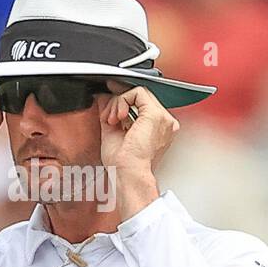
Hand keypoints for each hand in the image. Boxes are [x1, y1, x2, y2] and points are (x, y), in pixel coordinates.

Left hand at [100, 81, 177, 219]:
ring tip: (113, 121)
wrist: (128, 173)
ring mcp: (162, 118)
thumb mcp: (112, 131)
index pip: (142, 104)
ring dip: (118, 104)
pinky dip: (122, 101)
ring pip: (138, 93)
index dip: (125, 98)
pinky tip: (118, 116)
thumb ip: (111, 112)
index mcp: (157, 129)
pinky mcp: (155, 114)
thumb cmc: (123, 164)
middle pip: (141, 97)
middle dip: (118, 102)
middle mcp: (163, 123)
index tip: (110, 98)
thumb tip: (104, 97)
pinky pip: (137, 93)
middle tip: (109, 116)